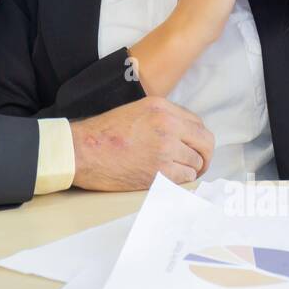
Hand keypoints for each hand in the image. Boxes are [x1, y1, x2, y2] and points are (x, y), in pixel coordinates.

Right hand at [70, 96, 214, 190]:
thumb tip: (183, 134)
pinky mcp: (160, 172)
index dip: (197, 139)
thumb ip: (162, 118)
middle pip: (205, 142)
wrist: (82, 150)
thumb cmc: (103, 133)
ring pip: (197, 163)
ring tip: (173, 171)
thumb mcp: (135, 111)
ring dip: (189, 169)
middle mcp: (168, 125)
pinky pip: (186, 178)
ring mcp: (166, 149)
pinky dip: (180, 180)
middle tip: (199, 165)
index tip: (194, 148)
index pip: (197, 124)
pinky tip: (167, 178)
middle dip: (204, 155)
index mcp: (162, 108)